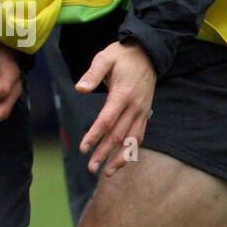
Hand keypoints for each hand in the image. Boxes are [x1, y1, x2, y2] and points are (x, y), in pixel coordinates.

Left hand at [76, 40, 155, 177]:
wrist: (147, 53)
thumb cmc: (121, 56)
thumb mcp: (105, 58)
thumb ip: (92, 74)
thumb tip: (79, 89)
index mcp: (123, 94)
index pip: (107, 119)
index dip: (95, 135)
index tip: (83, 148)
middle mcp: (135, 106)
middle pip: (118, 134)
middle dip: (104, 153)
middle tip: (90, 168)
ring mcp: (142, 111)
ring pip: (131, 140)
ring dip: (119, 158)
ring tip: (107, 173)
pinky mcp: (145, 114)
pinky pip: (138, 136)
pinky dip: (130, 151)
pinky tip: (120, 162)